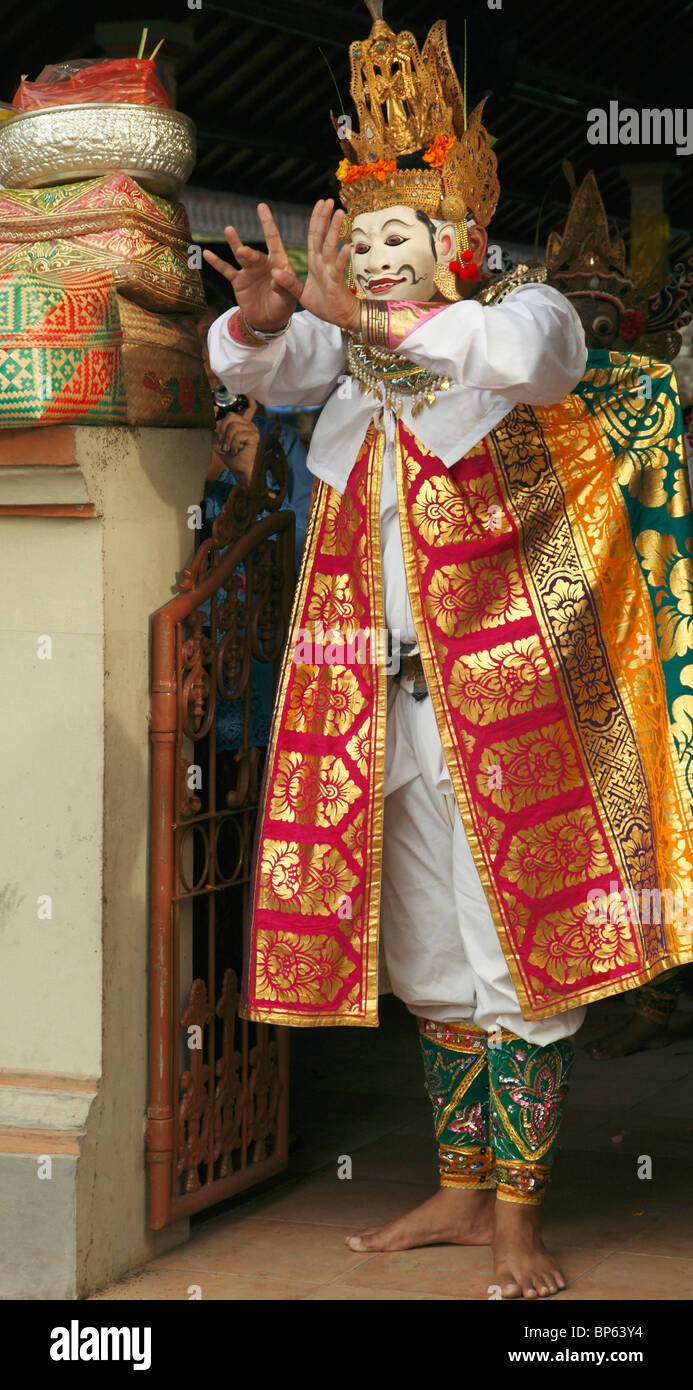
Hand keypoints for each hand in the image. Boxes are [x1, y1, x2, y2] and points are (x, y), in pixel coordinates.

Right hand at [202, 204, 297, 331]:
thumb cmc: (283, 306)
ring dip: (235, 244)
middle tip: (243, 252)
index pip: (274, 241)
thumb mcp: (288, 298)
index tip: (262, 207)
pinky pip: (226, 270)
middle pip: (255, 254)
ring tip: (229, 230)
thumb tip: (277, 275)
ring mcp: (249, 271)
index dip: (268, 224)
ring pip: (240, 256)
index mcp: (278, 263)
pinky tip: (207, 253)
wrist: (269, 320)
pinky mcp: (238, 281)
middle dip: (249, 253)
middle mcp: (262, 264)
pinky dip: (217, 263)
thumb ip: (284, 286)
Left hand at [215, 412, 259, 484]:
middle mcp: (249, 424)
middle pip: (231, 416)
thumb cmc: (229, 454)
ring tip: (228, 449)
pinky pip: (238, 435)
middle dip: (222, 429)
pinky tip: (235, 451)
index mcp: (242, 422)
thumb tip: (214, 409)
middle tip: (222, 442)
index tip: (234, 405)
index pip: (250, 406)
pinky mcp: (254, 436)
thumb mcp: (217, 437)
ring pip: (233, 426)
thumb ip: (214, 424)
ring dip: (227, 440)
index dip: (244, 400)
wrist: (237, 468)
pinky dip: (233, 445)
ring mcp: (253, 429)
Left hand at [270, 199, 360, 332]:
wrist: (341, 319)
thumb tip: (274, 272)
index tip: (320, 203)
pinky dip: (341, 258)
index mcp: (315, 263)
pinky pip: (338, 269)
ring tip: (338, 214)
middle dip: (324, 218)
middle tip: (329, 199)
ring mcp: (330, 272)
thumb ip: (288, 283)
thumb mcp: (300, 294)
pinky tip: (345, 247)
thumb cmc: (325, 305)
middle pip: (322, 236)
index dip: (316, 219)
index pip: (314, 236)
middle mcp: (323, 263)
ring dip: (333, 231)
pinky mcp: (335, 284)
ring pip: (330, 247)